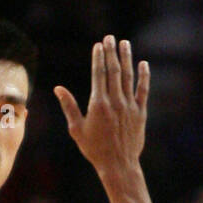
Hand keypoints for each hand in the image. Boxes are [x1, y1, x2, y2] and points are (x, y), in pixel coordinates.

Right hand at [54, 36, 148, 174]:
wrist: (118, 165)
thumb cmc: (94, 149)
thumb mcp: (77, 129)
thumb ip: (69, 106)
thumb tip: (58, 88)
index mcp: (98, 104)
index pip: (98, 74)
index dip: (98, 57)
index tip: (98, 45)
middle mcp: (115, 102)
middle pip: (114, 71)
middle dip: (111, 52)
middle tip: (110, 37)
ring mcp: (129, 106)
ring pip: (128, 77)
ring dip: (126, 58)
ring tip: (125, 43)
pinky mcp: (140, 113)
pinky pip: (143, 90)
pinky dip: (143, 76)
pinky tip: (143, 64)